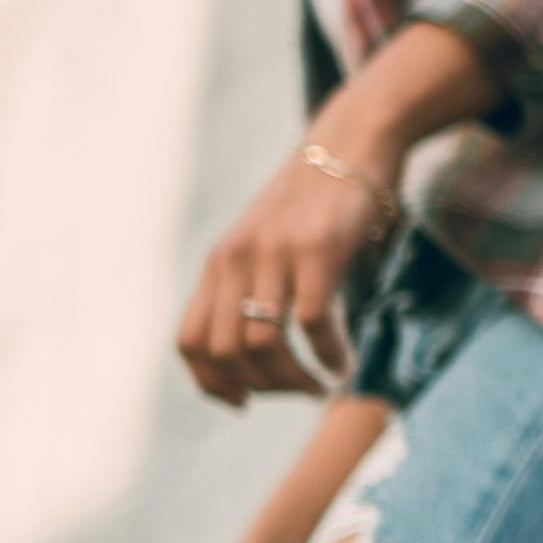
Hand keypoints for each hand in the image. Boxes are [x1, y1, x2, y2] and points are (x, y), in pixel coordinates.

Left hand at [173, 135, 385, 407]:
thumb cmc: (315, 200)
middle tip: (294, 392)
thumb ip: (253, 283)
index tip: (243, 403)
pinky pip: (311, 323)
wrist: (352, 140)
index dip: (211, 384)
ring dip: (293, 379)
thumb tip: (255, 350)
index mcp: (219, 261)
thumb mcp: (267, 240)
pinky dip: (328, 355)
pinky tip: (343, 361)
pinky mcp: (316, 251)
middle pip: (225, 352)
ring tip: (319, 385)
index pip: (191, 342)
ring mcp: (274, 254)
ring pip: (265, 344)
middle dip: (260, 387)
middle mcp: (237, 258)